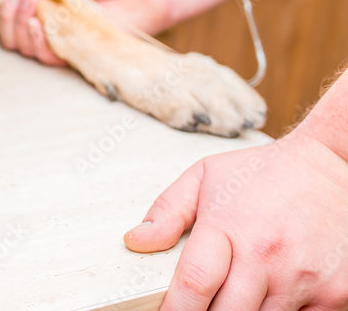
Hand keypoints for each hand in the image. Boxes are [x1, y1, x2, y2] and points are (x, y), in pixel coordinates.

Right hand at [0, 0, 174, 65]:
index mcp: (41, 5)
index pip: (7, 18)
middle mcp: (47, 26)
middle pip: (9, 35)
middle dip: (7, 16)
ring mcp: (61, 41)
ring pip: (23, 48)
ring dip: (20, 27)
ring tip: (31, 3)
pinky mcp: (77, 53)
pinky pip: (47, 57)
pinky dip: (38, 43)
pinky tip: (40, 25)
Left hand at [124, 130, 347, 309]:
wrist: (333, 168)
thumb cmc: (266, 174)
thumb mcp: (205, 176)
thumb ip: (167, 211)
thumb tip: (137, 241)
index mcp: (229, 226)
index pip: (194, 283)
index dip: (175, 309)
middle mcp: (267, 255)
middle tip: (202, 305)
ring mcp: (303, 278)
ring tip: (237, 294)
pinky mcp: (335, 294)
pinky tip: (270, 297)